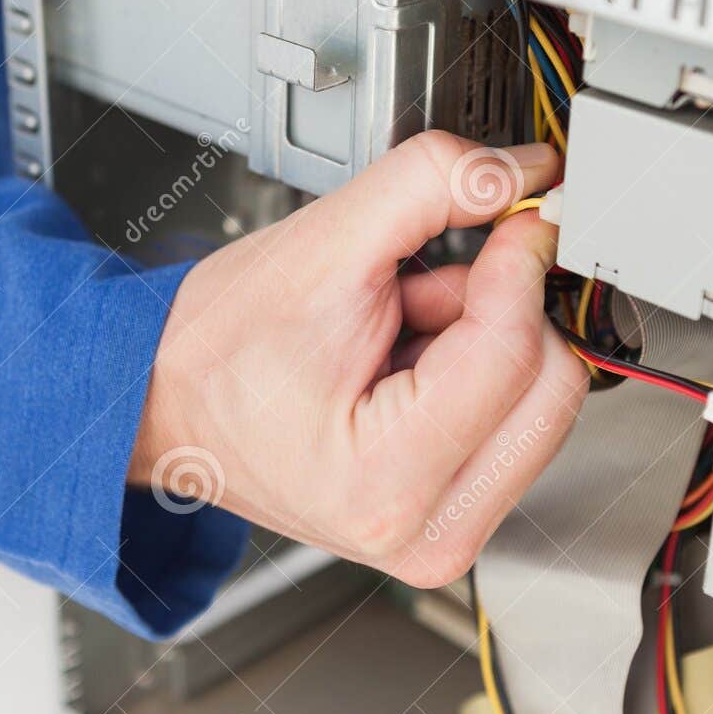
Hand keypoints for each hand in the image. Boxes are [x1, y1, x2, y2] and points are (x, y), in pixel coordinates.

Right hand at [129, 131, 586, 587]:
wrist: (160, 403)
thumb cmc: (215, 351)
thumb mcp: (321, 244)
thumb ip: (434, 186)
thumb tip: (528, 173)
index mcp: (386, 484)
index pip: (516, 351)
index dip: (518, 263)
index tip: (507, 219)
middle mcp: (427, 536)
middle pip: (552, 388)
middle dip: (497, 315)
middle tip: (420, 291)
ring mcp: (440, 539)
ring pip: (542, 405)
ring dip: (485, 347)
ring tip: (393, 338)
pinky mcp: (449, 526)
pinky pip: (516, 428)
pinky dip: (476, 379)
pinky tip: (404, 368)